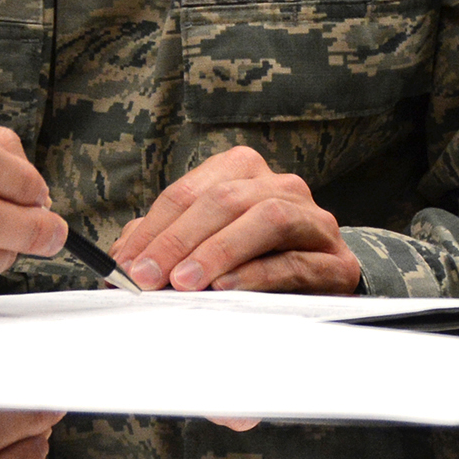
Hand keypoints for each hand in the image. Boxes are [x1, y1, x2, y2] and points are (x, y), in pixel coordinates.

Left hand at [111, 145, 360, 295]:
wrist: (323, 281)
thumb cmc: (255, 258)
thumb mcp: (205, 242)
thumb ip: (166, 242)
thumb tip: (123, 257)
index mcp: (243, 172)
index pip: (189, 192)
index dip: (153, 229)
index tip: (126, 265)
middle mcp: (281, 186)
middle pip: (225, 199)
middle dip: (179, 239)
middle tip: (149, 277)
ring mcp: (313, 219)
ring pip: (266, 218)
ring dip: (219, 250)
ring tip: (186, 282)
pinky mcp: (335, 261)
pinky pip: (295, 260)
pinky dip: (257, 272)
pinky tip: (227, 287)